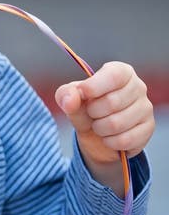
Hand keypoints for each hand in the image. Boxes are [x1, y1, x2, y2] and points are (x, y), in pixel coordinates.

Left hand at [55, 62, 153, 192]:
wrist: (98, 137)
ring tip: (99, 126)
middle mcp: (138, 86)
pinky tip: (108, 137)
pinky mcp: (148, 128)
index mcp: (121, 72)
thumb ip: (67, 96)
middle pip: (112, 102)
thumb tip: (71, 98)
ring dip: (99, 129)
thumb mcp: (72, 102)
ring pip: (117, 123)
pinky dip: (109, 142)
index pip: (114, 75)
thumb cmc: (86, 111)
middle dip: (93, 113)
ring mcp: (146, 108)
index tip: (82, 93)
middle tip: (91, 114)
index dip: (94, 87)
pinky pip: (125, 140)